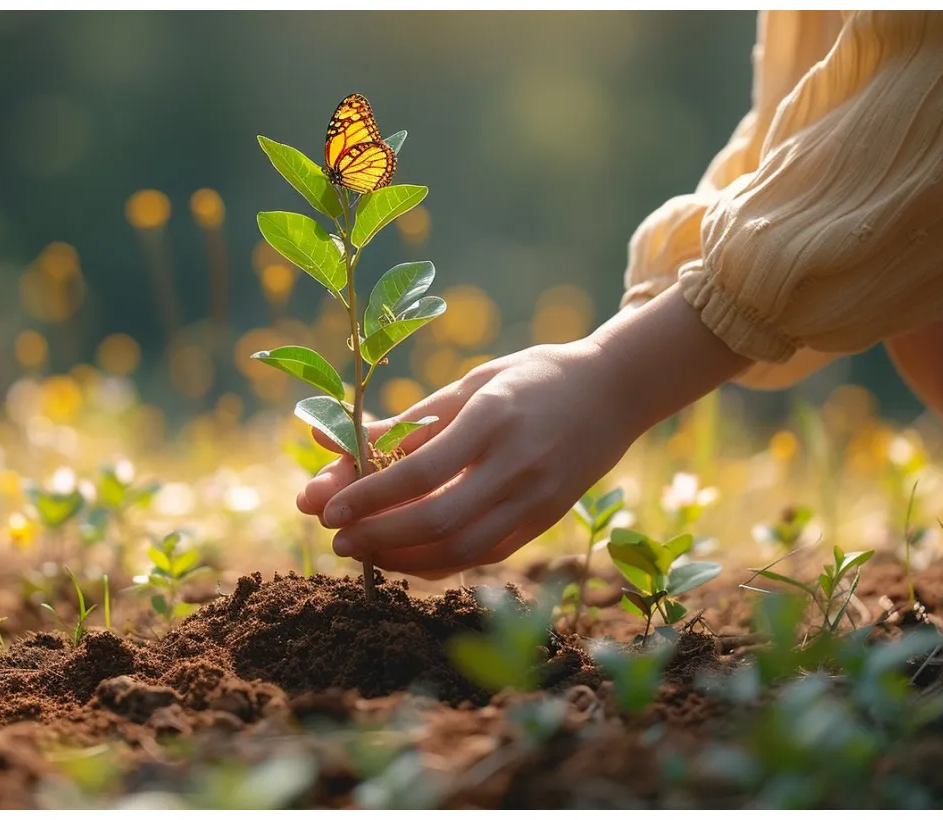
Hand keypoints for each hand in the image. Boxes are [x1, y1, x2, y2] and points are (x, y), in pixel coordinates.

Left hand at [298, 286, 749, 578]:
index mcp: (494, 418)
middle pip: (439, 520)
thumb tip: (325, 437)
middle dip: (378, 536)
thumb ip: (404, 419)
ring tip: (362, 550)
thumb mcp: (470, 383)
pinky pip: (485, 554)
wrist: (617, 391)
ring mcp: (538, 498)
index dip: (369, 495)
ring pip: (462, 548)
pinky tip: (403, 556)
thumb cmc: (532, 378)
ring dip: (403, 558)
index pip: (422, 470)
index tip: (327, 507)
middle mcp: (519, 463)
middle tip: (336, 538)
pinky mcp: (546, 519)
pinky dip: (438, 562)